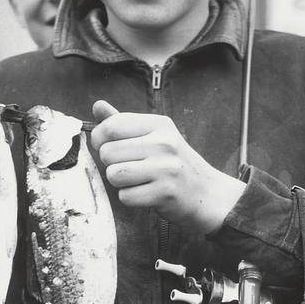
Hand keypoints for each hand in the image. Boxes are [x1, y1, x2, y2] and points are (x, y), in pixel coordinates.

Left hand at [91, 100, 245, 233]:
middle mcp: (164, 143)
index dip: (99, 139)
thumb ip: (123, 122)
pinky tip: (146, 193)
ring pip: (114, 175)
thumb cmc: (174, 163)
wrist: (207, 193)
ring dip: (120, 182)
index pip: (111, 126)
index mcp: (159, 124)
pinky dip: (131, 198)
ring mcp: (166, 168)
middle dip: (111, 164)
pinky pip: (126, 196)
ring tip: (138, 180)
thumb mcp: (154, 135)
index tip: (108, 146)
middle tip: (130, 167)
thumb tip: (97, 106)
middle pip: (108, 152)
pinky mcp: (165, 193)